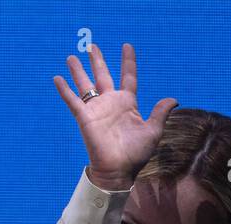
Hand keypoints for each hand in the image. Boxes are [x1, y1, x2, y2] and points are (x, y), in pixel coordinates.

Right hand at [53, 42, 176, 191]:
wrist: (118, 170)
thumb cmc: (136, 154)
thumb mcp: (153, 131)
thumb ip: (160, 112)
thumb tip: (173, 99)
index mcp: (127, 104)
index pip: (128, 77)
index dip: (128, 61)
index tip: (127, 46)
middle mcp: (110, 103)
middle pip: (103, 76)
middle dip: (97, 61)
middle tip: (92, 46)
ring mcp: (96, 109)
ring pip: (85, 85)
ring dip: (78, 71)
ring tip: (72, 57)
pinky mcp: (84, 118)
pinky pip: (72, 101)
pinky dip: (64, 90)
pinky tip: (57, 78)